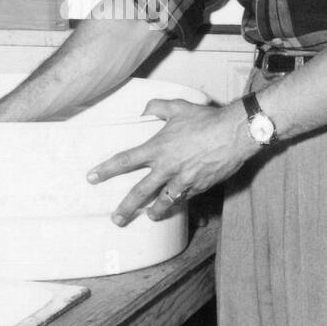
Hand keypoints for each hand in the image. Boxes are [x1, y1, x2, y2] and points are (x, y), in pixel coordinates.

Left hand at [87, 98, 259, 225]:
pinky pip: (185, 198)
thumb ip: (157, 106)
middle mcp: (167, 168)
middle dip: (126, 208)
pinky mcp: (199, 187)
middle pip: (140, 192)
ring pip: (164, 202)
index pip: (125, 161)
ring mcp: (183, 180)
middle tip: (116, 219)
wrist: (235, 133)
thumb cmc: (207, 119)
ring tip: (150, 217)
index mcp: (158, 148)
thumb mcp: (179, 107)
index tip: (92, 178)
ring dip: (155, 212)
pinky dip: (179, 202)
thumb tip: (144, 109)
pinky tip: (176, 203)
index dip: (106, 170)